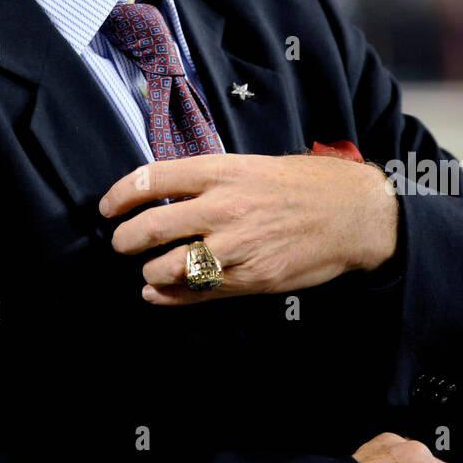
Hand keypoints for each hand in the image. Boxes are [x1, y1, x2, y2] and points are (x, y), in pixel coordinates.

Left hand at [98, 151, 398, 304]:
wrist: (355, 213)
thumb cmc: (303, 184)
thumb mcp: (252, 165)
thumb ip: (209, 179)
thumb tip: (164, 194)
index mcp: (221, 171)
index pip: (151, 179)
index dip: (119, 196)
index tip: (107, 208)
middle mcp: (223, 207)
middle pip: (150, 227)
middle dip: (125, 240)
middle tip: (121, 244)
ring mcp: (237, 246)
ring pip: (169, 267)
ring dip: (150, 272)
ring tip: (150, 270)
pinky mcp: (252, 278)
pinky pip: (198, 293)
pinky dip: (170, 297)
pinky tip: (158, 294)